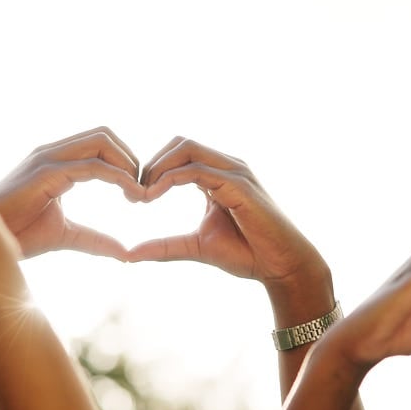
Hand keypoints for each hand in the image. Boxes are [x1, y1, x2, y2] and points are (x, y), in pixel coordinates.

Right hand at [0, 127, 144, 259]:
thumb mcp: (65, 235)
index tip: (138, 192)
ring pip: (102, 142)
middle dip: (131, 158)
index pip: (100, 143)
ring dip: (129, 165)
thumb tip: (124, 253)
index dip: (125, 162)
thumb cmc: (16, 235)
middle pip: (105, 134)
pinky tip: (132, 196)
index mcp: (56, 161)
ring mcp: (48, 159)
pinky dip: (120, 178)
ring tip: (140, 195)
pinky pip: (94, 166)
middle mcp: (52, 153)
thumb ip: (94, 239)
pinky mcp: (47, 173)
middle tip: (142, 191)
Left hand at [130, 138, 328, 292]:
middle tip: (134, 192)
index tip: (133, 197)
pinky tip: (154, 197)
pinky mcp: (238, 185)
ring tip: (142, 195)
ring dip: (157, 168)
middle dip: (151, 163)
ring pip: (186, 149)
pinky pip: (196, 170)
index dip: (152, 169)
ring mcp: (234, 172)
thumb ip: (165, 246)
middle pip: (180, 143)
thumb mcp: (196, 248)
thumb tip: (130, 254)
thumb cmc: (246, 254)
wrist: (280, 266)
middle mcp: (227, 167)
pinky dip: (170, 179)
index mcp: (217, 176)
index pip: (179, 153)